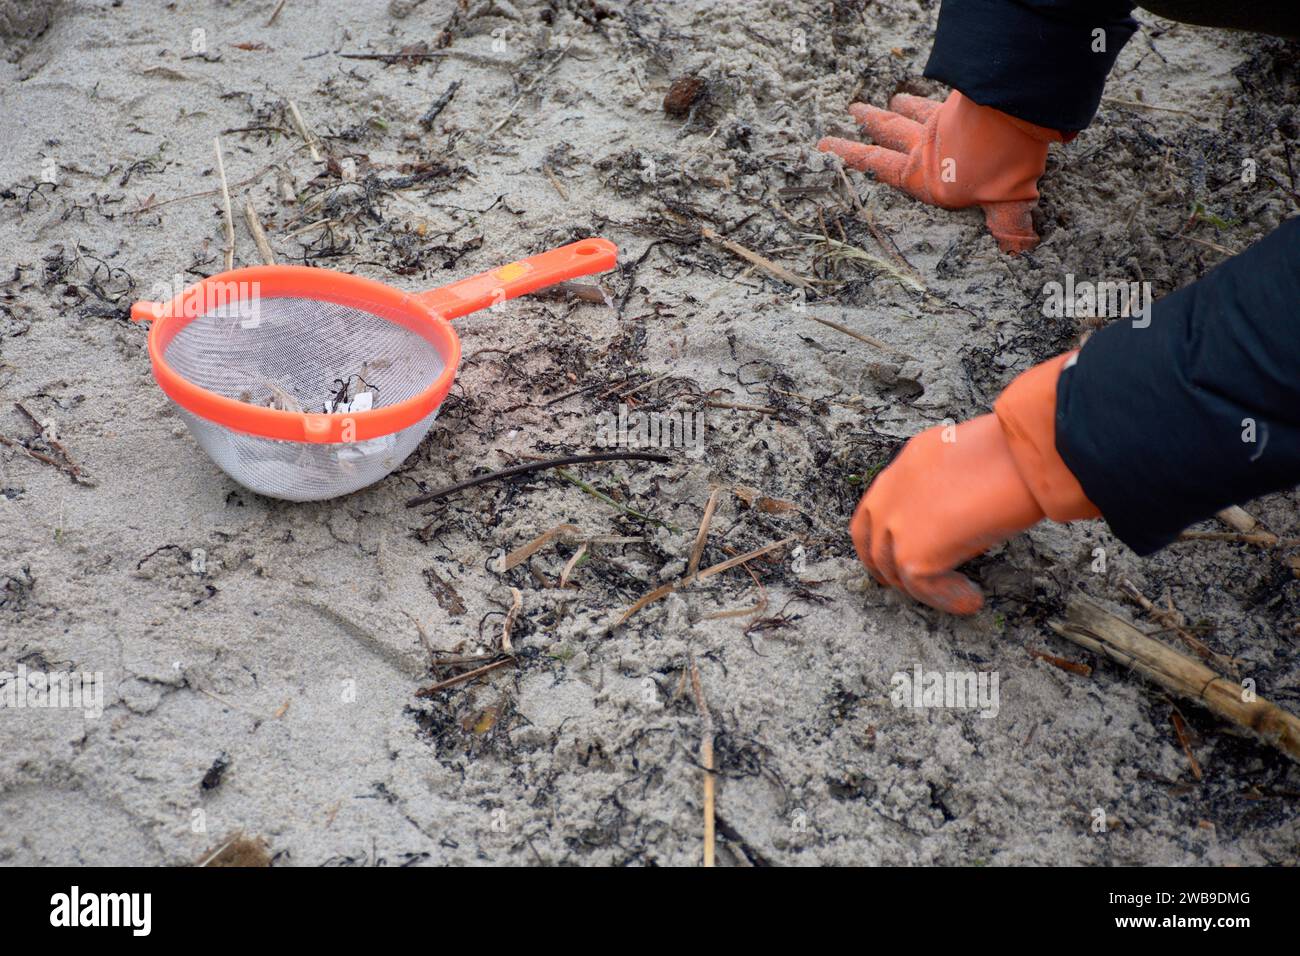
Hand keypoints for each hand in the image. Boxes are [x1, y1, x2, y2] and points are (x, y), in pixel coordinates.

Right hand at [818, 91, 1063, 253]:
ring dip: (899, 107)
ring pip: (912, 112)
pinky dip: (935, 96)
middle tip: (851, 112)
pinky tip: (941, 90)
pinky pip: (941, 99)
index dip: (849, 156)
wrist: (1016, 112)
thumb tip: (1021, 246)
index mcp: (924, 177)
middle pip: (888, 132)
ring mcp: (941, 121)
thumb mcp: (1008, 202)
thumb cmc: (1005, 164)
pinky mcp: (961, 102)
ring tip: (890, 100)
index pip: (877, 166)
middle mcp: (925, 147)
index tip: (825, 147)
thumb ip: (1009, 223)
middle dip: (867, 123)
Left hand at [851, 353, 1098, 613]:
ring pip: (893, 568)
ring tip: (953, 592)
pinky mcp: (913, 554)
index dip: (879, 535)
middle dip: (889, 567)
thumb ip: (949, 483)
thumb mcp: (968, 459)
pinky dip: (946, 599)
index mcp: (906, 464)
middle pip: (871, 542)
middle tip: (916, 584)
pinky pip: (921, 588)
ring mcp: (897, 524)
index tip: (894, 553)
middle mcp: (892, 492)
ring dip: (919, 586)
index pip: (874, 507)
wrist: (1024, 456)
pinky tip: (972, 599)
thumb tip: (959, 511)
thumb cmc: (1016, 452)